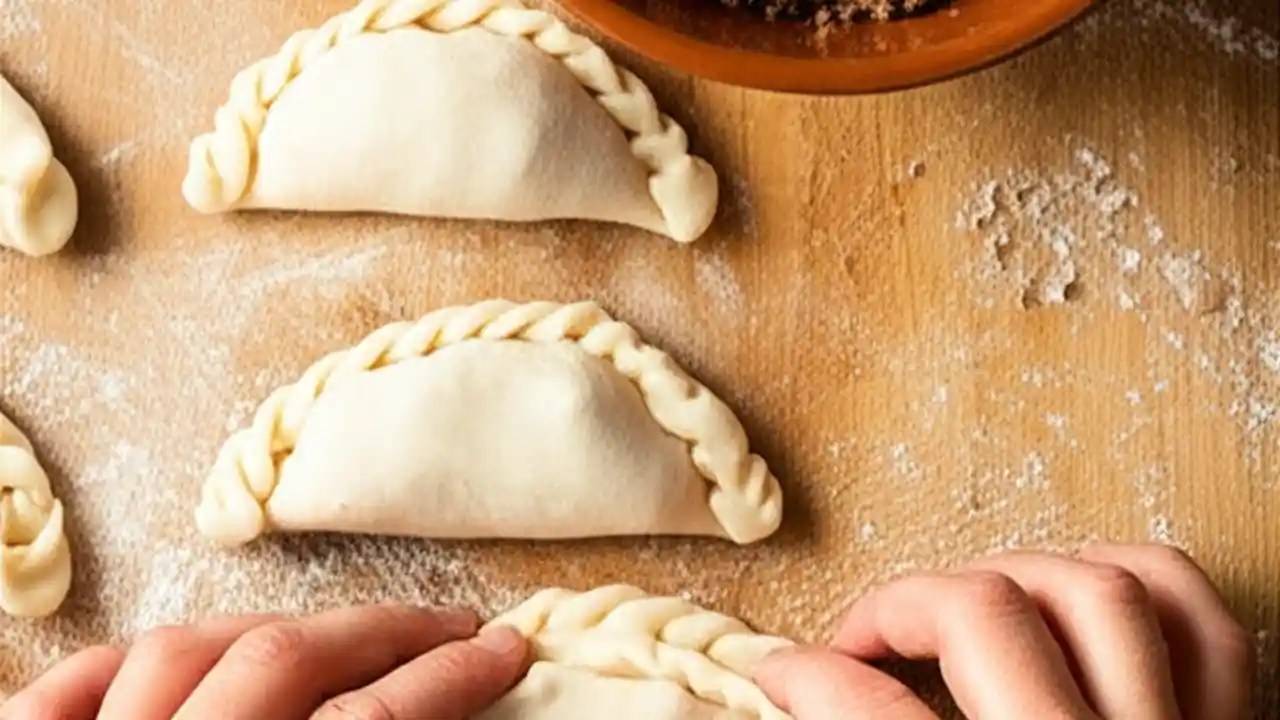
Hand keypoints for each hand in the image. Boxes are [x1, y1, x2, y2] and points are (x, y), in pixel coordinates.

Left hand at [2, 604, 529, 719]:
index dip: (448, 680)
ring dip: (274, 630)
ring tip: (336, 636)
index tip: (507, 649)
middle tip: (450, 628)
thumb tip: (429, 711)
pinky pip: (67, 689)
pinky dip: (118, 663)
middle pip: (283, 665)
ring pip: (183, 652)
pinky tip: (171, 656)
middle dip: (381, 632)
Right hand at [756, 544, 1252, 718]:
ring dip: (1015, 575)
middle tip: (862, 637)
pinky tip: (1084, 587)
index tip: (780, 671)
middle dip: (900, 604)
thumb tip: (811, 711)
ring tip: (966, 602)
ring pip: (1098, 594)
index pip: (873, 716)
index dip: (805, 678)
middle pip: (985, 617)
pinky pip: (1204, 626)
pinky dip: (1143, 578)